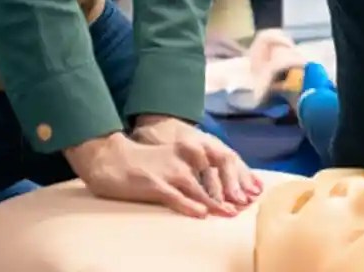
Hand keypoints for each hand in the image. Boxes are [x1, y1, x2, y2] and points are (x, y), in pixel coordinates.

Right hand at [131, 115, 261, 209]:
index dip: (239, 178)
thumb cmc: (146, 162)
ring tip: (230, 213)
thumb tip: (218, 185)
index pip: (222, 164)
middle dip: (231, 192)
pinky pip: (176, 197)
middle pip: (214, 177)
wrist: (112, 158)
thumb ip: (196, 168)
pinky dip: (190, 205)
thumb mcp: (176, 158)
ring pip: (199, 189)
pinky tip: (201, 213)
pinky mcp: (154, 184)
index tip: (252, 191)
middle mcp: (184, 158)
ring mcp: (169, 171)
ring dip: (216, 202)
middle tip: (245, 205)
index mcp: (191, 150)